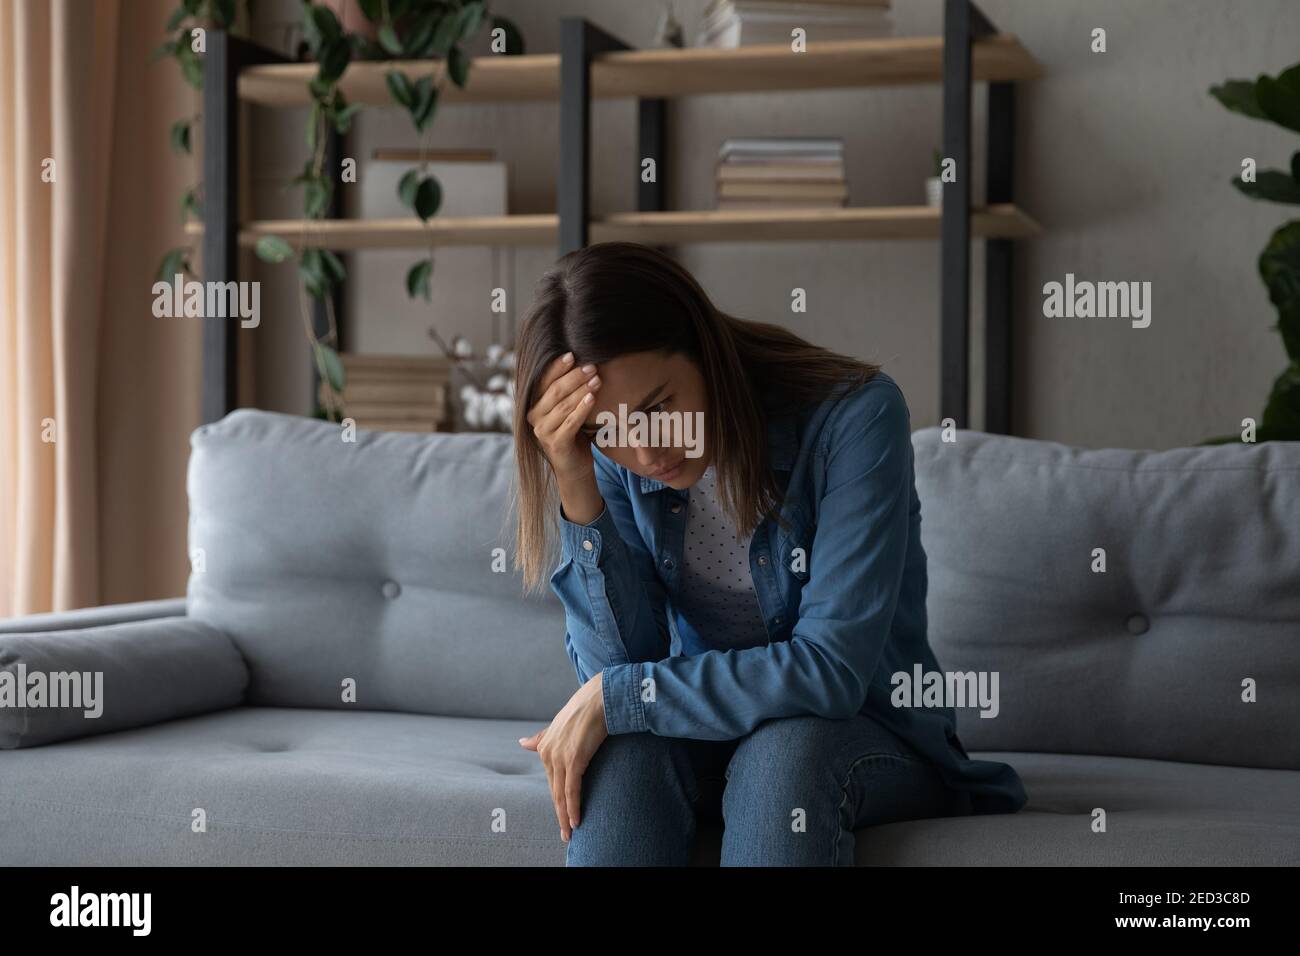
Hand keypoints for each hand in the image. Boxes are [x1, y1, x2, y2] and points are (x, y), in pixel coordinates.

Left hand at [518, 671, 607, 841]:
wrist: (600, 697)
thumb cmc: (585, 709)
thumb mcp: (559, 724)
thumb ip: (541, 737)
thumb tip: (522, 743)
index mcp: (544, 745)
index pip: (552, 780)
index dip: (557, 800)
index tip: (562, 816)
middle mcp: (548, 752)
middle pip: (553, 791)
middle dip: (559, 814)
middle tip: (565, 833)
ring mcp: (560, 756)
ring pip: (561, 795)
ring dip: (566, 816)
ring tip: (570, 832)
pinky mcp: (574, 759)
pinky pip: (571, 790)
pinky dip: (573, 807)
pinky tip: (576, 820)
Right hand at [525, 351, 601, 483]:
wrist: (574, 466)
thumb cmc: (572, 433)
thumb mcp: (565, 409)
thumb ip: (565, 391)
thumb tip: (579, 361)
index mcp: (533, 404)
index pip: (543, 381)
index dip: (557, 367)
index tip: (572, 354)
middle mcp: (533, 417)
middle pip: (554, 391)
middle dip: (574, 377)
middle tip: (592, 367)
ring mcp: (542, 431)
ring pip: (563, 405)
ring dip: (581, 390)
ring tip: (597, 379)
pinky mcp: (555, 444)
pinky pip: (571, 422)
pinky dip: (582, 409)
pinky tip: (593, 398)